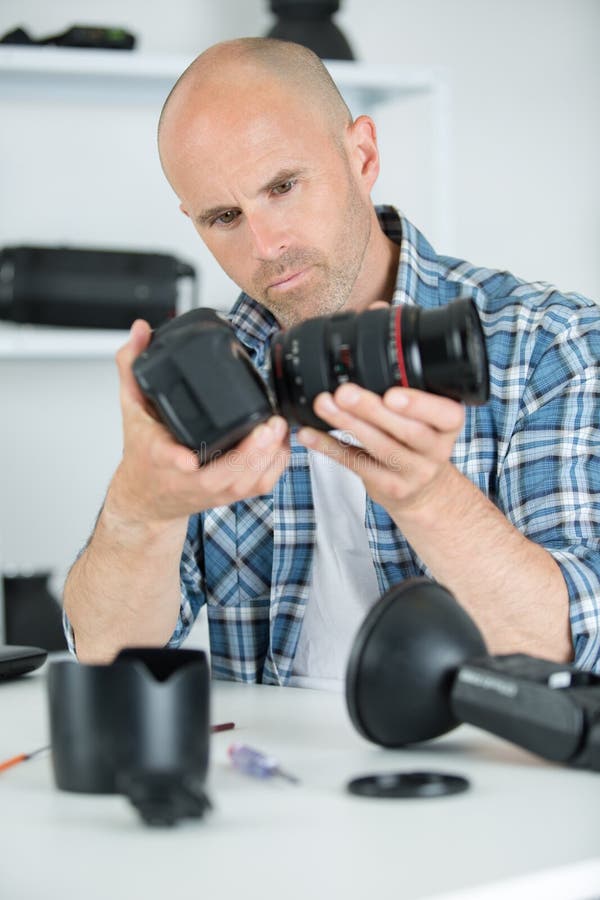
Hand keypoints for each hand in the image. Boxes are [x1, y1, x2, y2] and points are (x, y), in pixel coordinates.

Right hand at [107, 319, 289, 524]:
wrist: (147, 497)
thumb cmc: (141, 452)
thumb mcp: (130, 406)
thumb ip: (132, 366)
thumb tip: (142, 330)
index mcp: (159, 456)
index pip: (166, 458)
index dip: (177, 459)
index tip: (187, 459)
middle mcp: (188, 478)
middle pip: (220, 476)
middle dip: (248, 453)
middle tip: (269, 425)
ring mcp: (212, 489)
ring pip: (243, 484)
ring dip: (266, 458)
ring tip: (279, 429)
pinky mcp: (230, 494)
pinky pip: (258, 485)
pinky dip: (274, 466)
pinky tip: (281, 443)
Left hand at [296, 382, 464, 518]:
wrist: (425, 491)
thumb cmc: (420, 442)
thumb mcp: (429, 417)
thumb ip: (408, 393)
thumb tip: (363, 353)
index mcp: (448, 425)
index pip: (446, 415)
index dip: (420, 405)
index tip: (392, 394)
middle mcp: (436, 450)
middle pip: (408, 432)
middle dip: (373, 411)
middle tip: (345, 392)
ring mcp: (413, 472)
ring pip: (381, 448)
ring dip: (348, 424)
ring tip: (324, 404)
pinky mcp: (388, 487)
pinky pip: (357, 464)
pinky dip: (330, 447)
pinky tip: (310, 434)